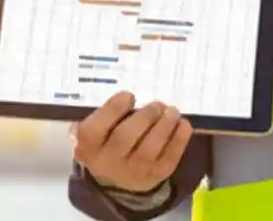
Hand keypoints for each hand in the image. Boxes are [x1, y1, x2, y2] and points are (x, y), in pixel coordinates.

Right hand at [71, 91, 192, 192]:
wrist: (116, 177)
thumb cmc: (106, 142)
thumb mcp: (97, 128)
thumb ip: (105, 114)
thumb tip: (128, 98)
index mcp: (89, 146)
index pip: (95, 128)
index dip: (113, 109)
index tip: (130, 95)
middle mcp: (108, 162)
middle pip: (125, 137)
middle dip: (145, 116)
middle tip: (158, 104)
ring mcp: (133, 173)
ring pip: (149, 149)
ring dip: (165, 126)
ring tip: (172, 111)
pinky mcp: (154, 178)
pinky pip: (169, 159)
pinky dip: (179, 140)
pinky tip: (184, 124)